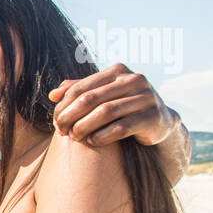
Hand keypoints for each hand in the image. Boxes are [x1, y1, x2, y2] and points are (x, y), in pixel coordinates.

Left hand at [50, 62, 178, 146]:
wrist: (159, 122)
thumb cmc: (123, 107)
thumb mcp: (103, 95)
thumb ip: (79, 91)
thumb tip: (53, 95)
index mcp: (118, 71)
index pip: (81, 87)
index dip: (64, 106)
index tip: (56, 122)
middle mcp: (134, 80)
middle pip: (91, 99)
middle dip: (71, 117)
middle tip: (62, 131)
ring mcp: (146, 97)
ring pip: (105, 112)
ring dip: (84, 127)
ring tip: (75, 137)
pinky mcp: (153, 117)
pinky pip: (121, 127)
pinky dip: (102, 136)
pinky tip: (92, 141)